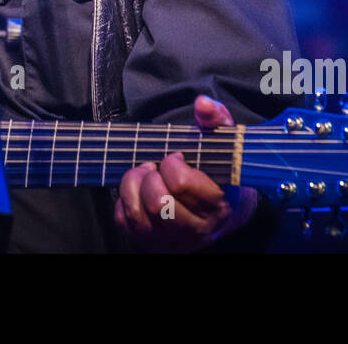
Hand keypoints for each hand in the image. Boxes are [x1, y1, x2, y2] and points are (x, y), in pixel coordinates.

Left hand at [113, 94, 258, 251]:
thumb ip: (216, 120)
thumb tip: (201, 103)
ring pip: (138, 214)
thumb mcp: (223, 143)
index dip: (172, 164)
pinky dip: (124, 201)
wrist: (219, 209)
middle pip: (158, 203)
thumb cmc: (217, 172)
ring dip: (133, 186)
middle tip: (157, 167)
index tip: (176, 158)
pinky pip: (124, 221)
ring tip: (145, 175)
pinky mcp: (151, 244)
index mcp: (217, 206)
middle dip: (151, 177)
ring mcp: (173, 241)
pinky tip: (138, 191)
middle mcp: (196, 230)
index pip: (180, 183)